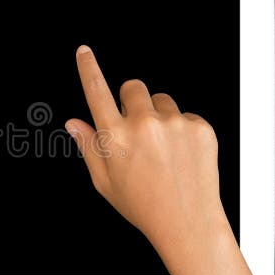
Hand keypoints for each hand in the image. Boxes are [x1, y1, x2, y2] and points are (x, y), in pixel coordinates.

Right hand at [67, 45, 274, 274]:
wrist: (187, 223)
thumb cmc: (145, 206)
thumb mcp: (105, 181)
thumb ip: (89, 146)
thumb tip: (74, 124)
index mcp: (115, 138)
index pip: (96, 92)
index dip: (87, 68)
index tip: (84, 52)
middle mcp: (143, 125)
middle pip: (133, 88)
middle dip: (134, 102)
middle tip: (139, 128)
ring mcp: (173, 124)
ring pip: (163, 100)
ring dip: (160, 116)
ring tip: (164, 149)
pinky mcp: (199, 127)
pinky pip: (187, 115)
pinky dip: (184, 130)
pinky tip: (181, 155)